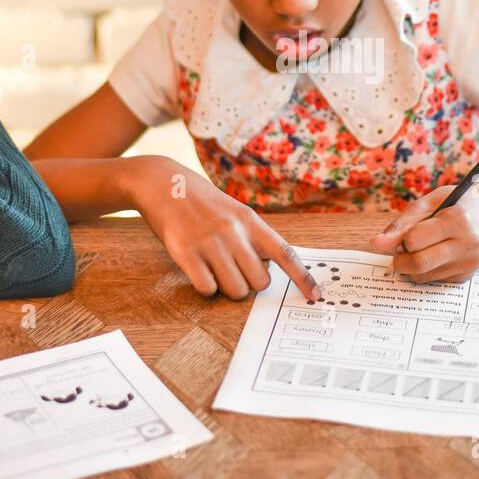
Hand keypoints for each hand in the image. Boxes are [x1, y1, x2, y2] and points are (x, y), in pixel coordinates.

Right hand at [130, 158, 319, 301]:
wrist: (163, 183)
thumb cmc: (202, 202)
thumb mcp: (235, 211)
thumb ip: (253, 237)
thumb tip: (271, 268)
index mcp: (250, 221)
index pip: (285, 253)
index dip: (302, 277)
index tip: (315, 295)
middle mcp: (233, 231)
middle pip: (260, 282)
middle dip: (249, 283)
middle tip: (234, 268)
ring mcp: (209, 242)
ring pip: (236, 290)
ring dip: (227, 287)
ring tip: (215, 268)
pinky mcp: (185, 252)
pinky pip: (207, 289)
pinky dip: (206, 287)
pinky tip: (199, 270)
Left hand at [367, 183, 478, 283]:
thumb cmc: (453, 204)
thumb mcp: (428, 203)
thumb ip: (401, 224)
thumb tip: (375, 244)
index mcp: (458, 220)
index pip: (414, 240)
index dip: (403, 237)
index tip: (406, 232)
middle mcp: (468, 244)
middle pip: (418, 264)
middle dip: (400, 259)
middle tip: (401, 248)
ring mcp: (470, 263)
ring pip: (422, 276)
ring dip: (411, 265)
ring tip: (421, 248)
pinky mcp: (467, 276)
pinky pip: (432, 281)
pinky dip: (425, 271)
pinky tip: (434, 255)